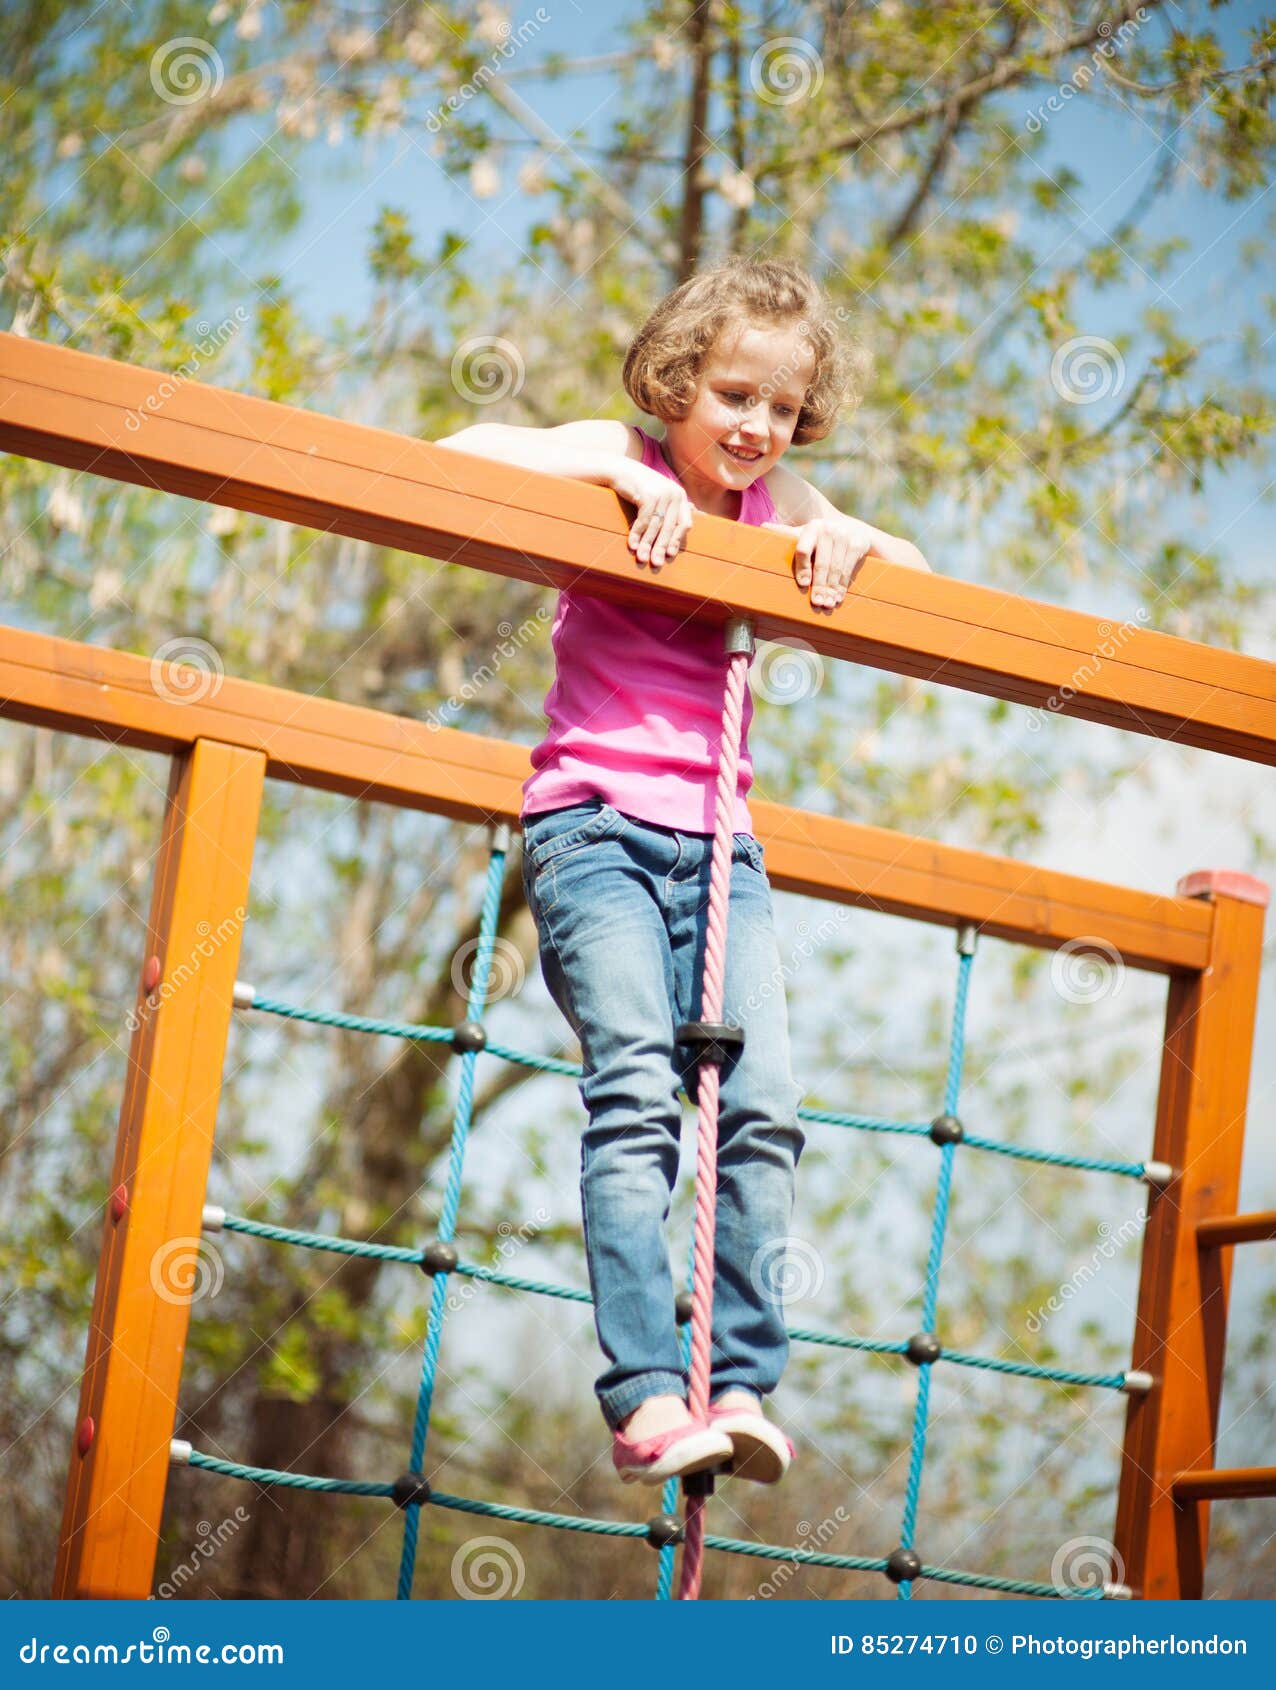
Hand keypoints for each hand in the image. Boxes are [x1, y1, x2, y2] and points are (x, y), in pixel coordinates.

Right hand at [609, 460, 695, 570]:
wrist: (620, 469)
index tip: (670, 554)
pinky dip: (637, 534)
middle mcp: (674, 493)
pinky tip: (632, 545)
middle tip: (656, 563)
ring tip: (642, 558)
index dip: (677, 540)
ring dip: (647, 544)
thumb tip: (693, 519)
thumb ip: (672, 508)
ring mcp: (662, 494)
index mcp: (680, 495)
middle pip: (670, 528)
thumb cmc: (639, 486)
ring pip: (656, 526)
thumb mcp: (659, 496)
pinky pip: (644, 521)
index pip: (685, 523)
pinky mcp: (648, 495)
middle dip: (661, 547)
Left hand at [763, 518, 930, 609]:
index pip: (803, 550)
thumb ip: (785, 533)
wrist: (852, 530)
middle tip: (816, 603)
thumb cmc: (820, 538)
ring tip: (827, 605)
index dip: (802, 568)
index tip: (803, 584)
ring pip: (836, 569)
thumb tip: (762, 527)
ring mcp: (845, 535)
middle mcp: (828, 529)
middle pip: (821, 564)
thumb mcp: (803, 533)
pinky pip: (849, 569)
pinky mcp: (858, 543)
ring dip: (831, 590)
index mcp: (811, 527)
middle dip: (819, 586)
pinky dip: (843, 585)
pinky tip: (838, 597)